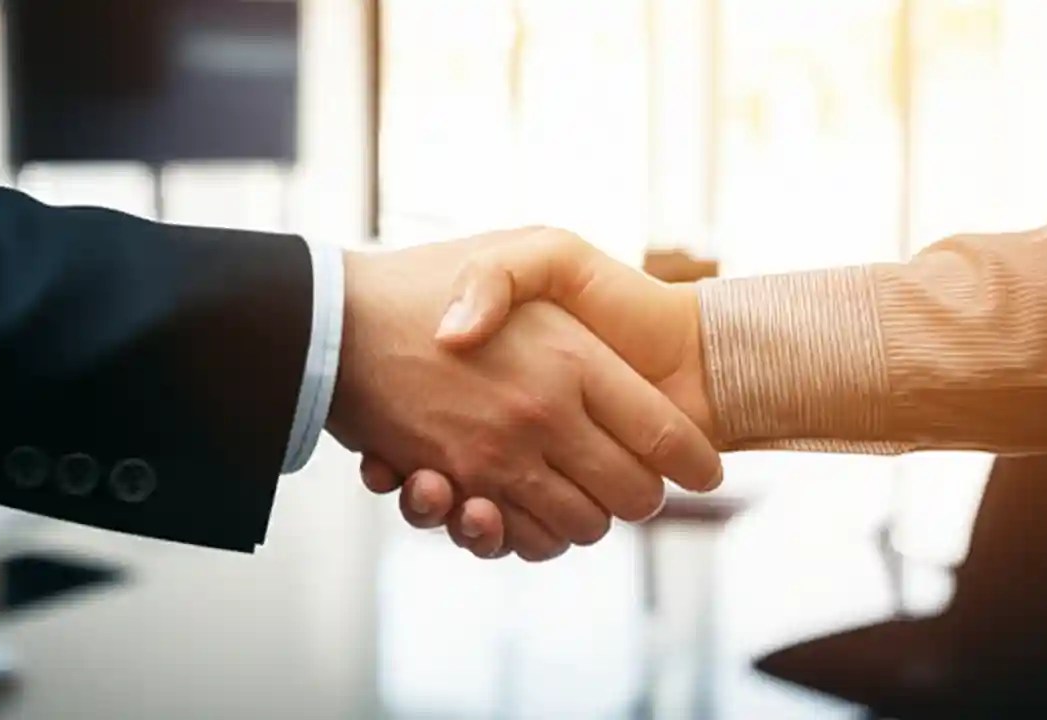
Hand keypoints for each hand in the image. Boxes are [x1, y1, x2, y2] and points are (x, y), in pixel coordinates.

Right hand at [327, 239, 719, 560]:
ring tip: (576, 490)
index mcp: (573, 358)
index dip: (693, 461)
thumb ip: (542, 277)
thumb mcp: (515, 241)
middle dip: (644, 496)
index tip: (705, 470)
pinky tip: (512, 503)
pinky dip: (523, 535)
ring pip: (580, 529)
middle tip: (636, 478)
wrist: (341, 320)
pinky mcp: (456, 485)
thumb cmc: (435, 269)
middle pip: (633, 497)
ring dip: (586, 522)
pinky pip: (515, 539)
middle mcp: (542, 414)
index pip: (666, 437)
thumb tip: (529, 340)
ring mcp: (497, 456)